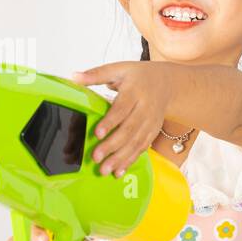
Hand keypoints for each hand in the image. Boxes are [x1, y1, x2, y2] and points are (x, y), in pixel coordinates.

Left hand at [71, 61, 177, 176]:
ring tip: (106, 170)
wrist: (168, 83)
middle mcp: (145, 108)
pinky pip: (142, 148)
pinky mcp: (153, 132)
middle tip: (96, 157)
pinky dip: (130, 161)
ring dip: (121, 158)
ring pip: (136, 142)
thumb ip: (96, 74)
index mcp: (135, 91)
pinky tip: (119, 171)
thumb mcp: (119, 69)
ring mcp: (151, 122)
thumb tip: (73, 77)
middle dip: (113, 145)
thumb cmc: (138, 76)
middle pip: (129, 129)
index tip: (97, 133)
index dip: (110, 122)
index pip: (122, 108)